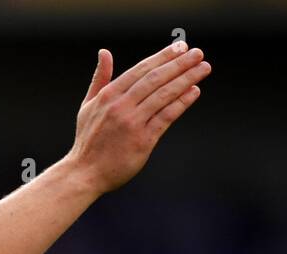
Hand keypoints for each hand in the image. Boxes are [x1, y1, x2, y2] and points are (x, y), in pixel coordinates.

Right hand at [65, 41, 211, 195]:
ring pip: (164, 95)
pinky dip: (181, 103)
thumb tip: (104, 52)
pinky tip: (194, 91)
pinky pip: (166, 117)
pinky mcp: (142, 141)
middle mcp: (120, 107)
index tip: (181, 47)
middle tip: (198, 53)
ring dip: (186, 79)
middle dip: (179, 64)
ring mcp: (132, 124)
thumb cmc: (87, 140)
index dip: (163, 57)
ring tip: (203, 68)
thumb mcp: (88, 106)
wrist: (84, 174)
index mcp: (108, 96)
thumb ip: (100, 79)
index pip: (141, 70)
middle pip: (155, 79)